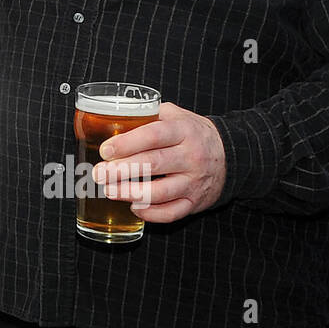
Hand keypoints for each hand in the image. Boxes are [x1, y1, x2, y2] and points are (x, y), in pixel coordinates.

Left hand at [94, 102, 225, 221]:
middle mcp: (190, 157)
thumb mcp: (175, 116)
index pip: (152, 136)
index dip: (126, 144)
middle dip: (121, 170)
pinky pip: (172, 213)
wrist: (229, 154)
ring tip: (109, 191)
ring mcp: (194, 181)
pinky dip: (151, 213)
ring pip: (160, 192)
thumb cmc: (192, 133)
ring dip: (131, 193)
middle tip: (99, 173)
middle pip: (153, 164)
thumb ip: (149, 114)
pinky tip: (134, 207)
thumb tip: (112, 118)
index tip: (105, 150)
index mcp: (183, 131)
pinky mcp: (195, 202)